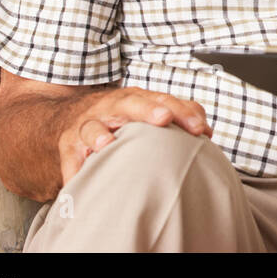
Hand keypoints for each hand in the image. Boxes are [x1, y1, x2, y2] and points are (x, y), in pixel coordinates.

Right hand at [57, 87, 210, 186]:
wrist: (73, 116)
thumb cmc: (120, 116)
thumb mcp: (146, 110)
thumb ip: (178, 117)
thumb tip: (207, 133)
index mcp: (136, 99)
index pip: (164, 101)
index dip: (183, 113)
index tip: (199, 128)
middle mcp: (113, 107)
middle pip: (131, 105)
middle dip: (148, 110)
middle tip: (164, 119)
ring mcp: (89, 125)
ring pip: (93, 127)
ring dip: (99, 135)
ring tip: (105, 145)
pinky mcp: (69, 146)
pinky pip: (71, 159)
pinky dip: (73, 169)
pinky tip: (78, 178)